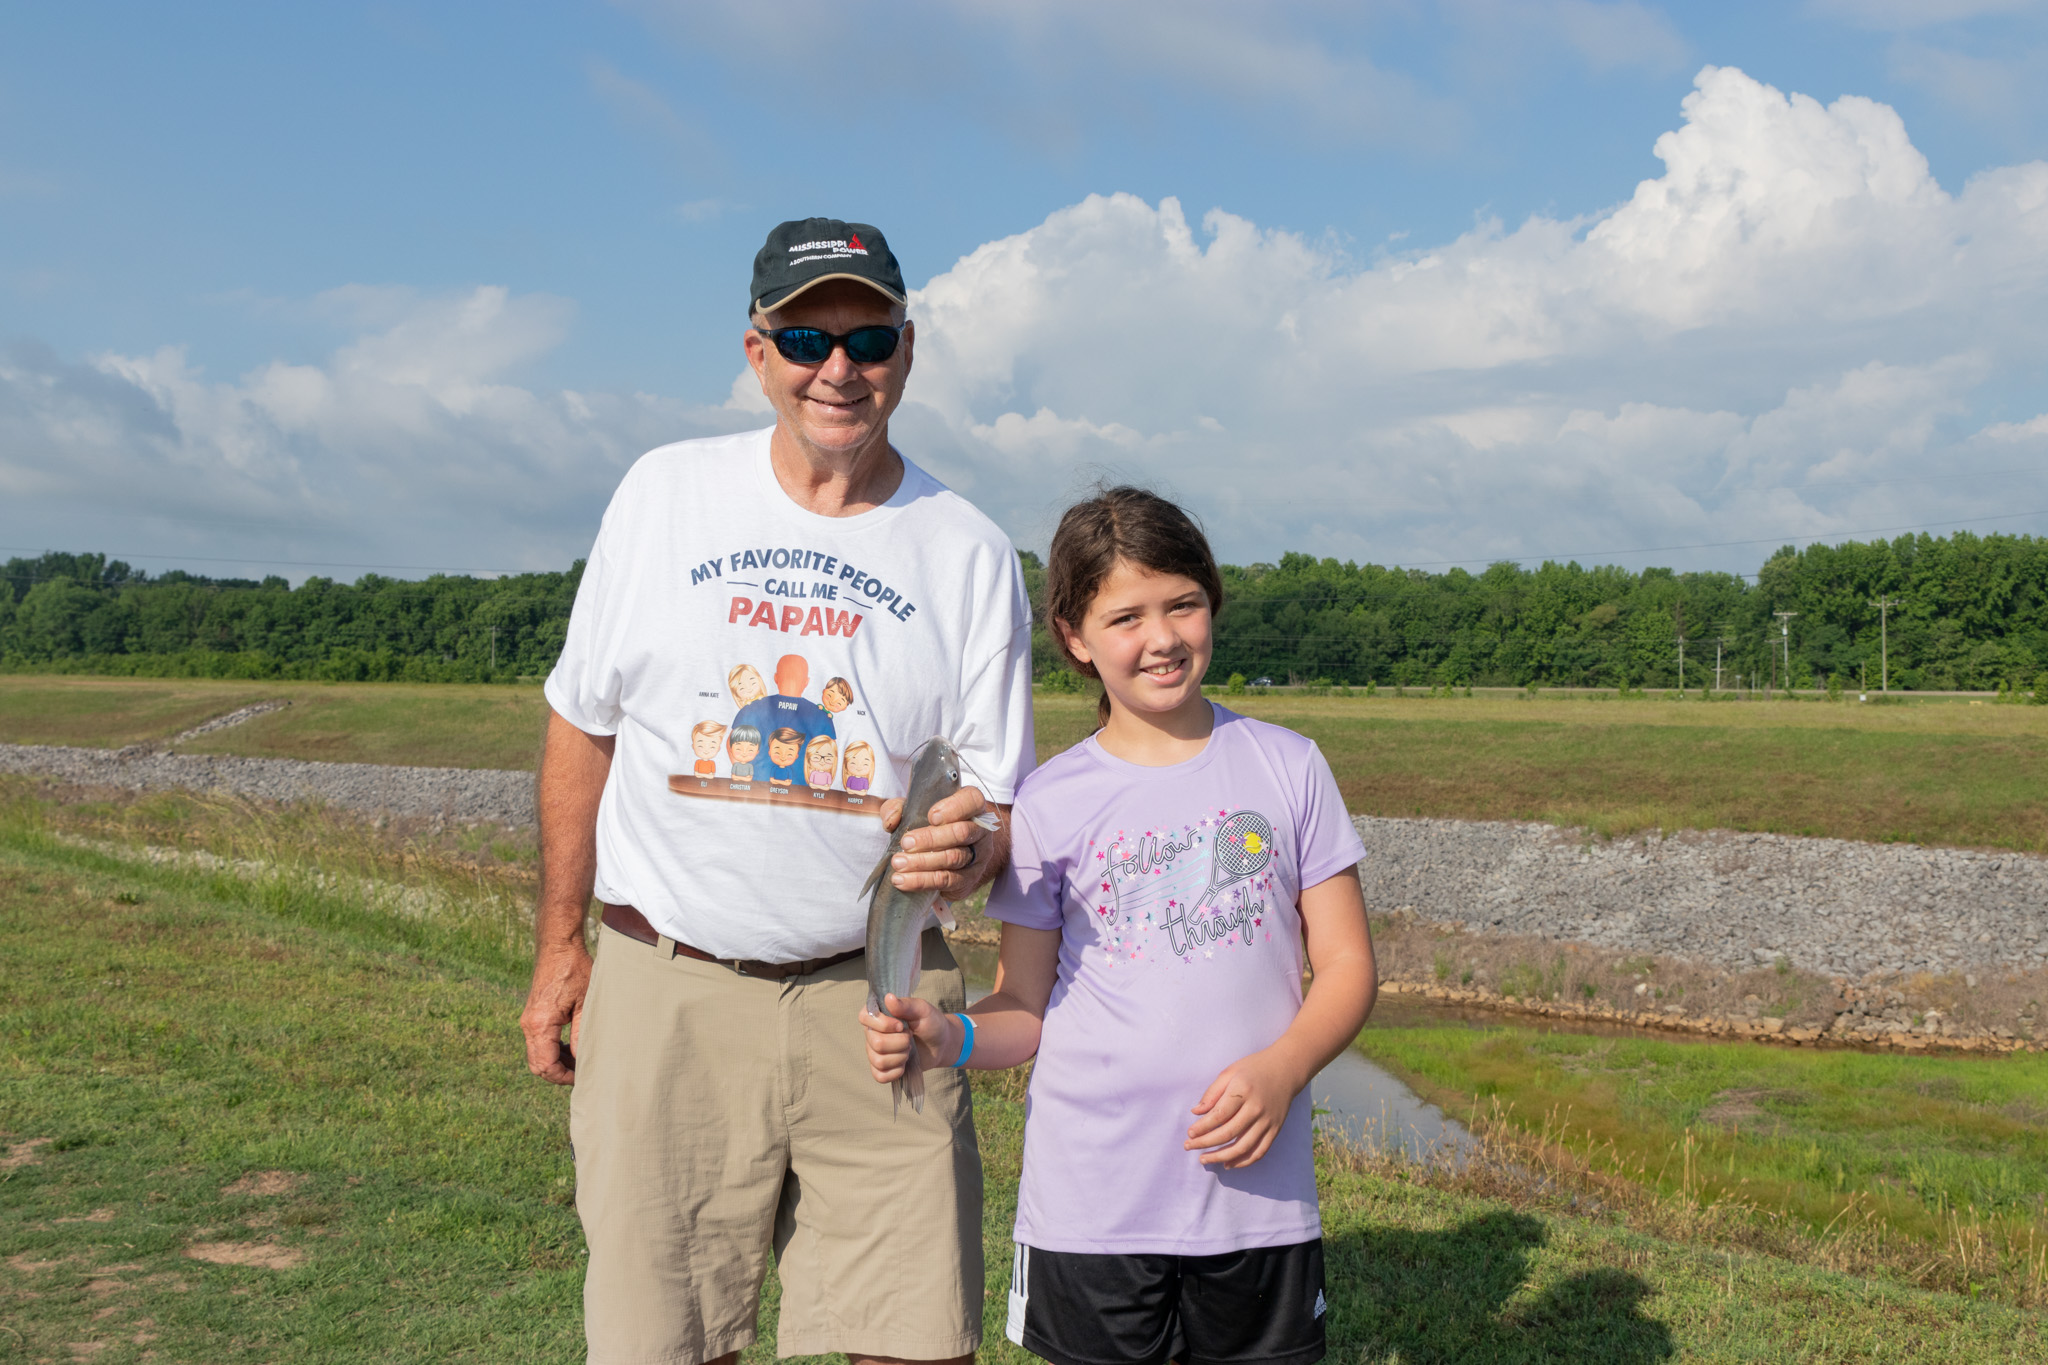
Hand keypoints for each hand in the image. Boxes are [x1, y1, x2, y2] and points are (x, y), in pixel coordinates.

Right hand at [520, 941, 592, 1085]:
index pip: (546, 1065)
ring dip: (556, 1062)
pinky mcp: (532, 1015)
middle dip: (559, 1073)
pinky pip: (537, 1043)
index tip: (583, 1076)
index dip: (564, 1077)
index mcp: (541, 1024)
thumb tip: (582, 1061)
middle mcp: (529, 1024)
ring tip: (580, 1058)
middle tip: (582, 1070)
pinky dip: (552, 1050)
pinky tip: (571, 1045)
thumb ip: (582, 1035)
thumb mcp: (586, 1004)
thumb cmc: (575, 969)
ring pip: (536, 1055)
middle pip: (537, 1065)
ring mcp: (528, 1020)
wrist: (559, 946)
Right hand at [858, 993, 959, 1082]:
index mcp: (878, 1015)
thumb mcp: (923, 1010)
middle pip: (876, 1043)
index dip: (883, 1024)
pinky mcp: (881, 1069)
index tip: (901, 1025)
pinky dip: (896, 1072)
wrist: (941, 1043)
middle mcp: (872, 1033)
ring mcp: (875, 1052)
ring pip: (879, 1061)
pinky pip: (880, 1076)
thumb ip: (906, 1004)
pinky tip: (904, 1064)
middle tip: (910, 1038)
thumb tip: (889, 998)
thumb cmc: (930, 1023)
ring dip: (900, 1057)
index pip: (864, 1017)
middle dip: (900, 1043)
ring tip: (909, 1049)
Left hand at [879, 785, 997, 900]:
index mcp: (972, 806)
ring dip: (923, 862)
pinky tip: (903, 880)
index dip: (954, 808)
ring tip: (898, 863)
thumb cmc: (929, 826)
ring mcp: (977, 857)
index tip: (932, 816)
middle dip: (931, 838)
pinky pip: (947, 881)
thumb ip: (898, 808)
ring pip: (954, 858)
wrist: (948, 856)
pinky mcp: (969, 879)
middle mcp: (980, 831)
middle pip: (962, 832)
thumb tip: (891, 821)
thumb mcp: (913, 810)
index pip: (972, 800)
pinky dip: (922, 880)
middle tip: (905, 843)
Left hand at [1186, 1047, 1304, 1168]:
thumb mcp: (1230, 1072)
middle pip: (1228, 1133)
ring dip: (1221, 1157)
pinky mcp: (1275, 1129)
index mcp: (1243, 1091)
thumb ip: (1212, 1093)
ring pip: (1243, 1147)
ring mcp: (1268, 1121)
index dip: (1202, 1127)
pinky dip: (1243, 1162)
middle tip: (1189, 1147)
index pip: (1219, 1115)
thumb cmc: (1253, 1069)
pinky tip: (1228, 1163)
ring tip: (1204, 1159)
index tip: (1189, 1134)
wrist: (1286, 1069)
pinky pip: (1259, 1151)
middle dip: (1205, 1143)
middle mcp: (1256, 1108)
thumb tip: (1195, 1112)